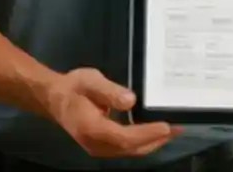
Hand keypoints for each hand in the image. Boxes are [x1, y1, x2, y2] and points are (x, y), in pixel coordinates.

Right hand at [44, 68, 181, 157]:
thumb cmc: (73, 87)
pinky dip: (143, 142)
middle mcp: (96, 144)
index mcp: (92, 129)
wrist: (54, 99)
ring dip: (152, 143)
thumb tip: (131, 101)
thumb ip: (110, 91)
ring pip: (130, 151)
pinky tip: (154, 133)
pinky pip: (126, 149)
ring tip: (172, 131)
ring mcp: (99, 148)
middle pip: (131, 148)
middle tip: (178, 128)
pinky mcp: (102, 147)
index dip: (147, 133)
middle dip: (157, 140)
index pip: (124, 137)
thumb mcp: (90, 81)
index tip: (166, 125)